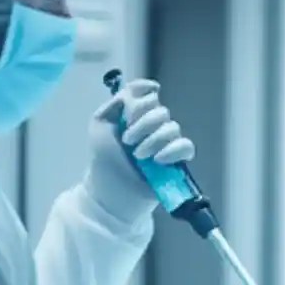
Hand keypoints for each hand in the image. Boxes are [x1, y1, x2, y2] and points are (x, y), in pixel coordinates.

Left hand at [84, 79, 194, 220]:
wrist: (109, 192)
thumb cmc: (104, 161)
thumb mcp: (100, 127)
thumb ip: (114, 105)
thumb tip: (134, 93)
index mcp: (135, 114)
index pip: (146, 93)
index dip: (141, 95)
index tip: (130, 109)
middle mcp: (153, 126)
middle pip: (160, 110)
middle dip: (143, 123)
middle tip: (127, 141)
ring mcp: (166, 143)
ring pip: (172, 127)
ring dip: (154, 140)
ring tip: (139, 156)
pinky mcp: (176, 161)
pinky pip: (185, 146)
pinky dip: (173, 150)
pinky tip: (158, 160)